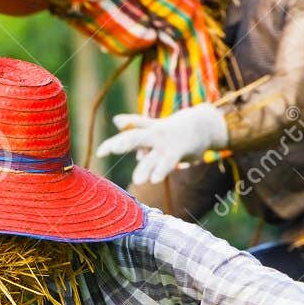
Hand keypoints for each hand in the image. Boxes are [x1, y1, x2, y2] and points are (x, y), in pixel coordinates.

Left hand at [97, 103, 227, 187]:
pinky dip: (161, 169)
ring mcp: (166, 143)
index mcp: (146, 130)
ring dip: (145, 167)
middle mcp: (153, 135)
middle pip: (135, 137)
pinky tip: (154, 180)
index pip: (126, 133)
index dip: (111, 143)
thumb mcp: (157, 132)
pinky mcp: (178, 151)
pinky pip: (168, 161)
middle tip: (110, 149)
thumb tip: (139, 155)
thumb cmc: (175, 130)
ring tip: (138, 180)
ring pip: (152, 155)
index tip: (99, 154)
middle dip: (122, 142)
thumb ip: (148, 144)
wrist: (203, 124)